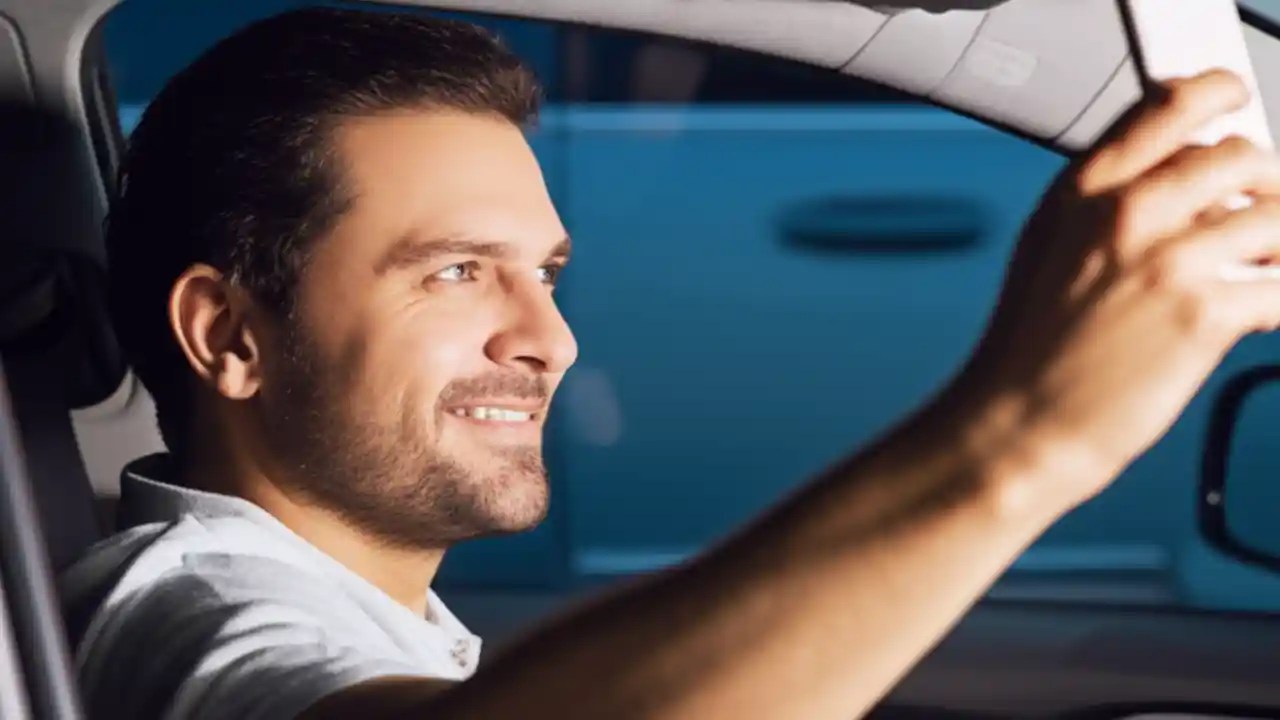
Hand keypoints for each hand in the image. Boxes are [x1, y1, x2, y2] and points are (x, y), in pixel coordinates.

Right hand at [955, 70, 1279, 508]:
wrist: (1019, 425)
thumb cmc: (1029, 350)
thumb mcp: (1046, 248)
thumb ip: (1104, 201)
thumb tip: (1178, 176)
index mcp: (1082, 190)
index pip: (1172, 104)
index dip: (1220, 96)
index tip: (1236, 103)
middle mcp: (1125, 213)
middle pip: (1242, 155)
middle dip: (1264, 184)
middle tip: (1257, 214)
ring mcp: (1167, 261)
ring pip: (1278, 214)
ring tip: (1260, 270)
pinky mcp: (1203, 315)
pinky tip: (1257, 314)